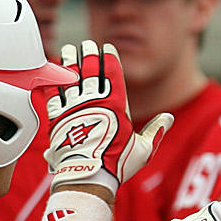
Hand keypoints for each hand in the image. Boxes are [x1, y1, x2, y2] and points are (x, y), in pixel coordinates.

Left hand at [44, 41, 172, 194]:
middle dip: (89, 55)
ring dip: (69, 62)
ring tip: (68, 50)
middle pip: (91, 71)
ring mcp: (74, 107)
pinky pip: (54, 94)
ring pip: (71, 78)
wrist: (87, 175)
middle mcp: (94, 102)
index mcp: (116, 106)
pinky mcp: (58, 117)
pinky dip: (53, 81)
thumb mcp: (143, 149)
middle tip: (87, 44)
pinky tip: (52, 73)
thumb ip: (155, 131)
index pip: (113, 75)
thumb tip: (168, 117)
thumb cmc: (117, 164)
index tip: (107, 47)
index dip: (109, 59)